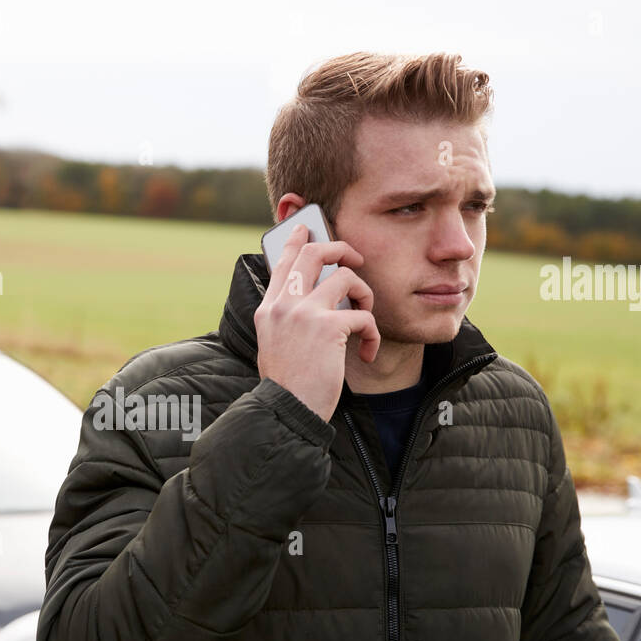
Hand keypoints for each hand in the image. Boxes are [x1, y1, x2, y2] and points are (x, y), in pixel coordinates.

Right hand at [255, 223, 380, 422]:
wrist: (288, 413)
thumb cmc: (288, 387)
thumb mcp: (275, 346)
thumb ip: (286, 319)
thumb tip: (309, 299)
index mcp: (268, 309)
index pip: (282, 261)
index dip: (298, 240)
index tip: (307, 226)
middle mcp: (283, 305)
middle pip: (314, 253)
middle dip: (342, 249)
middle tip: (356, 260)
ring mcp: (304, 314)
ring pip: (347, 277)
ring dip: (365, 296)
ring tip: (364, 324)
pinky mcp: (329, 328)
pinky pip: (363, 315)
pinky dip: (372, 334)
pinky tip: (366, 353)